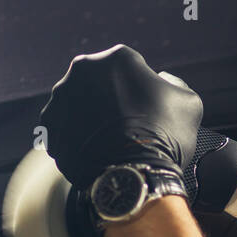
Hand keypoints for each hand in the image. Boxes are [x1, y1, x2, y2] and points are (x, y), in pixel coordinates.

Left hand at [40, 44, 203, 189]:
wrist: (133, 179)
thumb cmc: (163, 138)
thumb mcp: (188, 102)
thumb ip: (173, 83)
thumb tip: (162, 81)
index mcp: (117, 58)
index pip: (130, 70)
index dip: (140, 91)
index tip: (146, 111)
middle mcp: (83, 71)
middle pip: (99, 84)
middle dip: (110, 101)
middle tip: (127, 127)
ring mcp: (60, 99)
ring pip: (78, 105)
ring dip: (90, 118)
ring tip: (109, 143)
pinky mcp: (48, 127)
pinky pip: (62, 129)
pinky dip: (75, 138)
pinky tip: (93, 151)